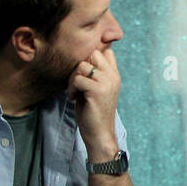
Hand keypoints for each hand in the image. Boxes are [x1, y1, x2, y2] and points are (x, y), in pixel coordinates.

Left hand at [67, 47, 120, 161]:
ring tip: (75, 92)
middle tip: (76, 83)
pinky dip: (71, 89)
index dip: (90, 58)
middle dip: (80, 66)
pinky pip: (78, 79)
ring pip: (82, 66)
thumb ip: (95, 74)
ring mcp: (107, 83)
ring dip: (73, 78)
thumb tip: (82, 60)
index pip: (104, 52)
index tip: (83, 74)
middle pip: (92, 54)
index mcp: (115, 75)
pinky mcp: (98, 91)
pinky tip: (74, 98)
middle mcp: (113, 77)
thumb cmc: (94, 112)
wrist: (99, 133)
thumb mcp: (97, 89)